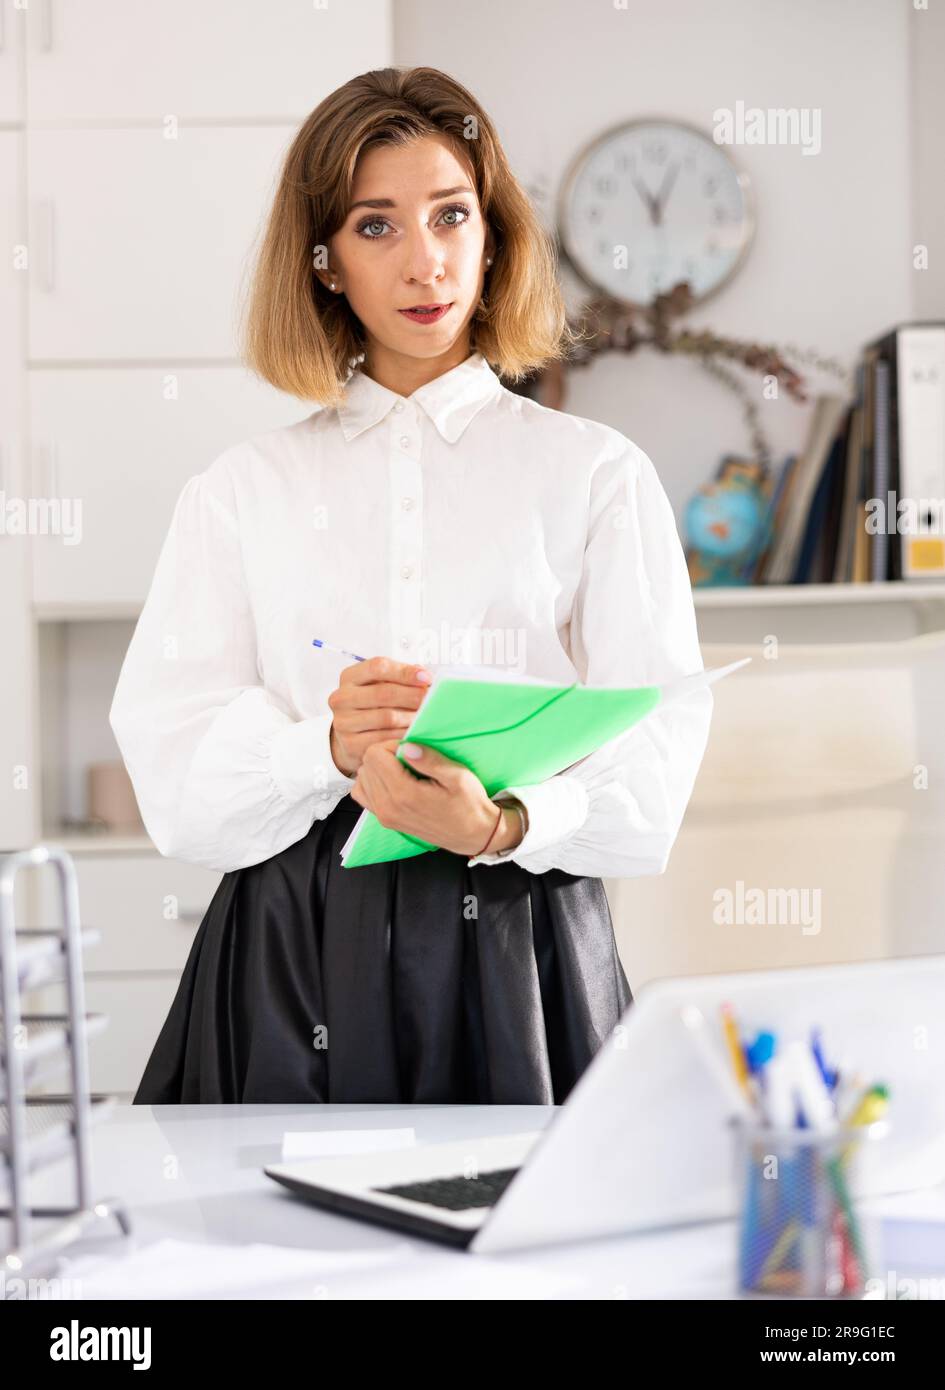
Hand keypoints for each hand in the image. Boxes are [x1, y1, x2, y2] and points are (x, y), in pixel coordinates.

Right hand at [328, 656, 431, 777]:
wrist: (351, 736)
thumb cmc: (373, 706)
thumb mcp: (381, 685)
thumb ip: (401, 677)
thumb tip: (428, 678)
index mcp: (350, 677)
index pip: (378, 667)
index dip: (405, 671)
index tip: (427, 678)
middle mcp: (342, 698)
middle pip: (384, 693)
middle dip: (413, 695)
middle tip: (433, 700)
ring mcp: (344, 722)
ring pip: (387, 717)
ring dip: (412, 717)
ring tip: (429, 717)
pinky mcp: (351, 745)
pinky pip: (385, 740)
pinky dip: (404, 736)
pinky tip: (416, 734)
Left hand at [349, 739, 526, 857]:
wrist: (472, 834)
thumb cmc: (469, 804)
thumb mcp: (458, 777)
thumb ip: (430, 760)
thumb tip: (407, 747)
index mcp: (404, 794)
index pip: (374, 755)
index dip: (392, 745)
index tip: (412, 750)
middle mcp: (388, 807)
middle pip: (366, 764)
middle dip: (385, 754)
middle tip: (410, 758)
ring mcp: (384, 816)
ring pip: (361, 778)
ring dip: (378, 768)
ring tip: (402, 769)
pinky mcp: (385, 820)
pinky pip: (362, 794)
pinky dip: (372, 782)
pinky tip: (392, 781)